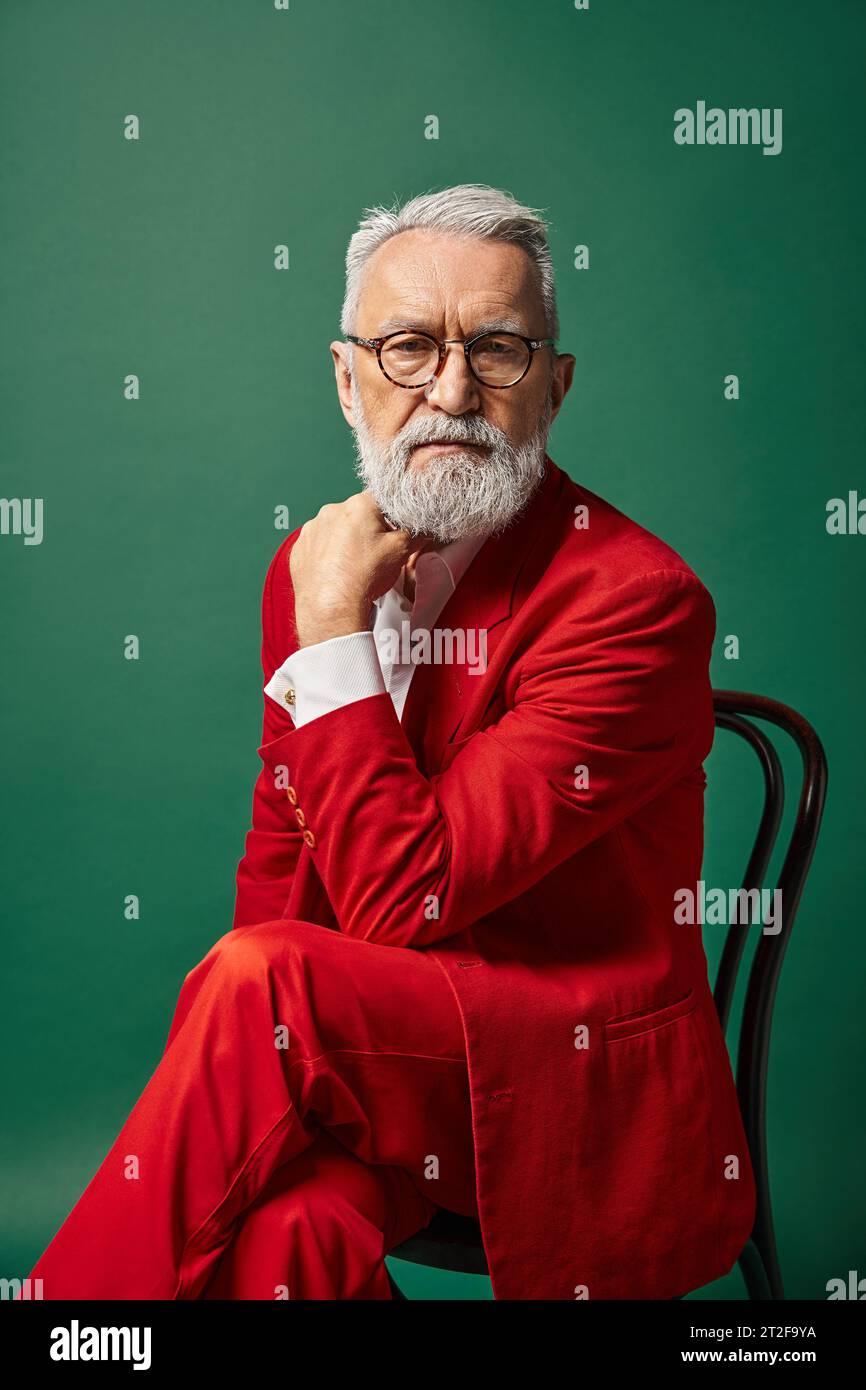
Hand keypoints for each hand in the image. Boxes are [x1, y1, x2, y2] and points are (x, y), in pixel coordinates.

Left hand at [289, 492, 428, 647]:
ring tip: (354, 565)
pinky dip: (327, 554)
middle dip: (368, 530)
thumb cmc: (364, 576)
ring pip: (336, 529)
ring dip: (345, 541)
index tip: (394, 533)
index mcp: (358, 505)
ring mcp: (312, 529)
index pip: (382, 500)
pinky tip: (337, 570)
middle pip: (357, 514)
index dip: (392, 517)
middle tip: (375, 554)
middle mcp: (331, 511)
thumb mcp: (401, 551)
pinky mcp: (300, 547)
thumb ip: (414, 533)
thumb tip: (421, 529)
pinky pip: (318, 545)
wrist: (331, 606)